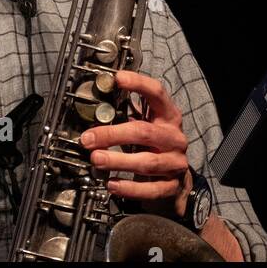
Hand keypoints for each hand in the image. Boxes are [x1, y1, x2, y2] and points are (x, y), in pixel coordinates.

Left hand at [79, 69, 191, 217]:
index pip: (157, 93)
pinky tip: (112, 184)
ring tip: (96, 159)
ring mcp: (176, 162)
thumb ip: (128, 116)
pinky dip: (129, 188)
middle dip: (113, 135)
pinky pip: (150, 189)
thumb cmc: (156, 146)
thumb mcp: (147, 125)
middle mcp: (174, 137)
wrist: (178, 180)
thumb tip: (95, 108)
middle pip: (144, 132)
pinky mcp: (172, 186)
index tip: (117, 78)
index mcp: (168, 116)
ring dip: (118, 161)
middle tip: (89, 138)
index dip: (139, 83)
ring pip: (146, 162)